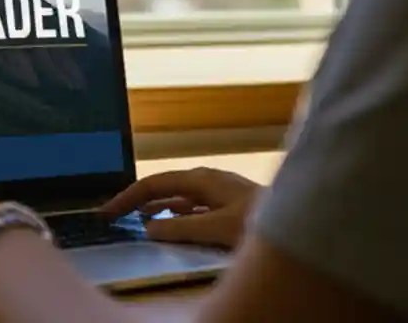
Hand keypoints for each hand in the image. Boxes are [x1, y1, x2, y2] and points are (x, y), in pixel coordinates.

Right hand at [99, 167, 261, 248]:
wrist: (300, 219)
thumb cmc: (260, 218)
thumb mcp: (217, 227)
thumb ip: (182, 228)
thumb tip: (150, 228)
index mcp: (201, 178)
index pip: (154, 183)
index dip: (128, 196)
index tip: (107, 211)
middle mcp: (207, 181)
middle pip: (163, 187)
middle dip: (137, 199)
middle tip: (114, 215)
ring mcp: (218, 192)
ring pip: (177, 198)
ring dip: (155, 208)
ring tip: (135, 220)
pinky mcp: (227, 205)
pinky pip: (191, 208)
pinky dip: (174, 215)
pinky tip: (171, 224)